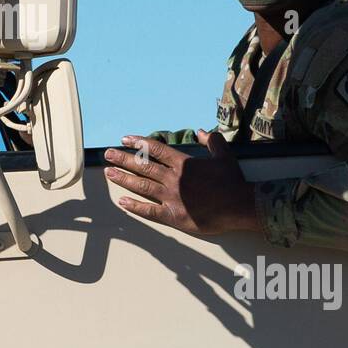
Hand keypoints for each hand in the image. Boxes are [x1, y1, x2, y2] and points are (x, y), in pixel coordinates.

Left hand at [103, 129, 261, 237]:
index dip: (138, 143)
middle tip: (108, 155)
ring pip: (141, 186)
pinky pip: (149, 211)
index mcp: (184, 163)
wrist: (240, 206)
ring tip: (108, 174)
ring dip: (123, 179)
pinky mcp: (173, 216)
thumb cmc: (233, 182)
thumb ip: (212, 141)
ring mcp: (171, 197)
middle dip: (123, 159)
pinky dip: (134, 207)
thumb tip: (201, 131)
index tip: (125, 139)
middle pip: (143, 165)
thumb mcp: (224, 155)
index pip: (155, 149)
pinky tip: (122, 202)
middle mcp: (173, 178)